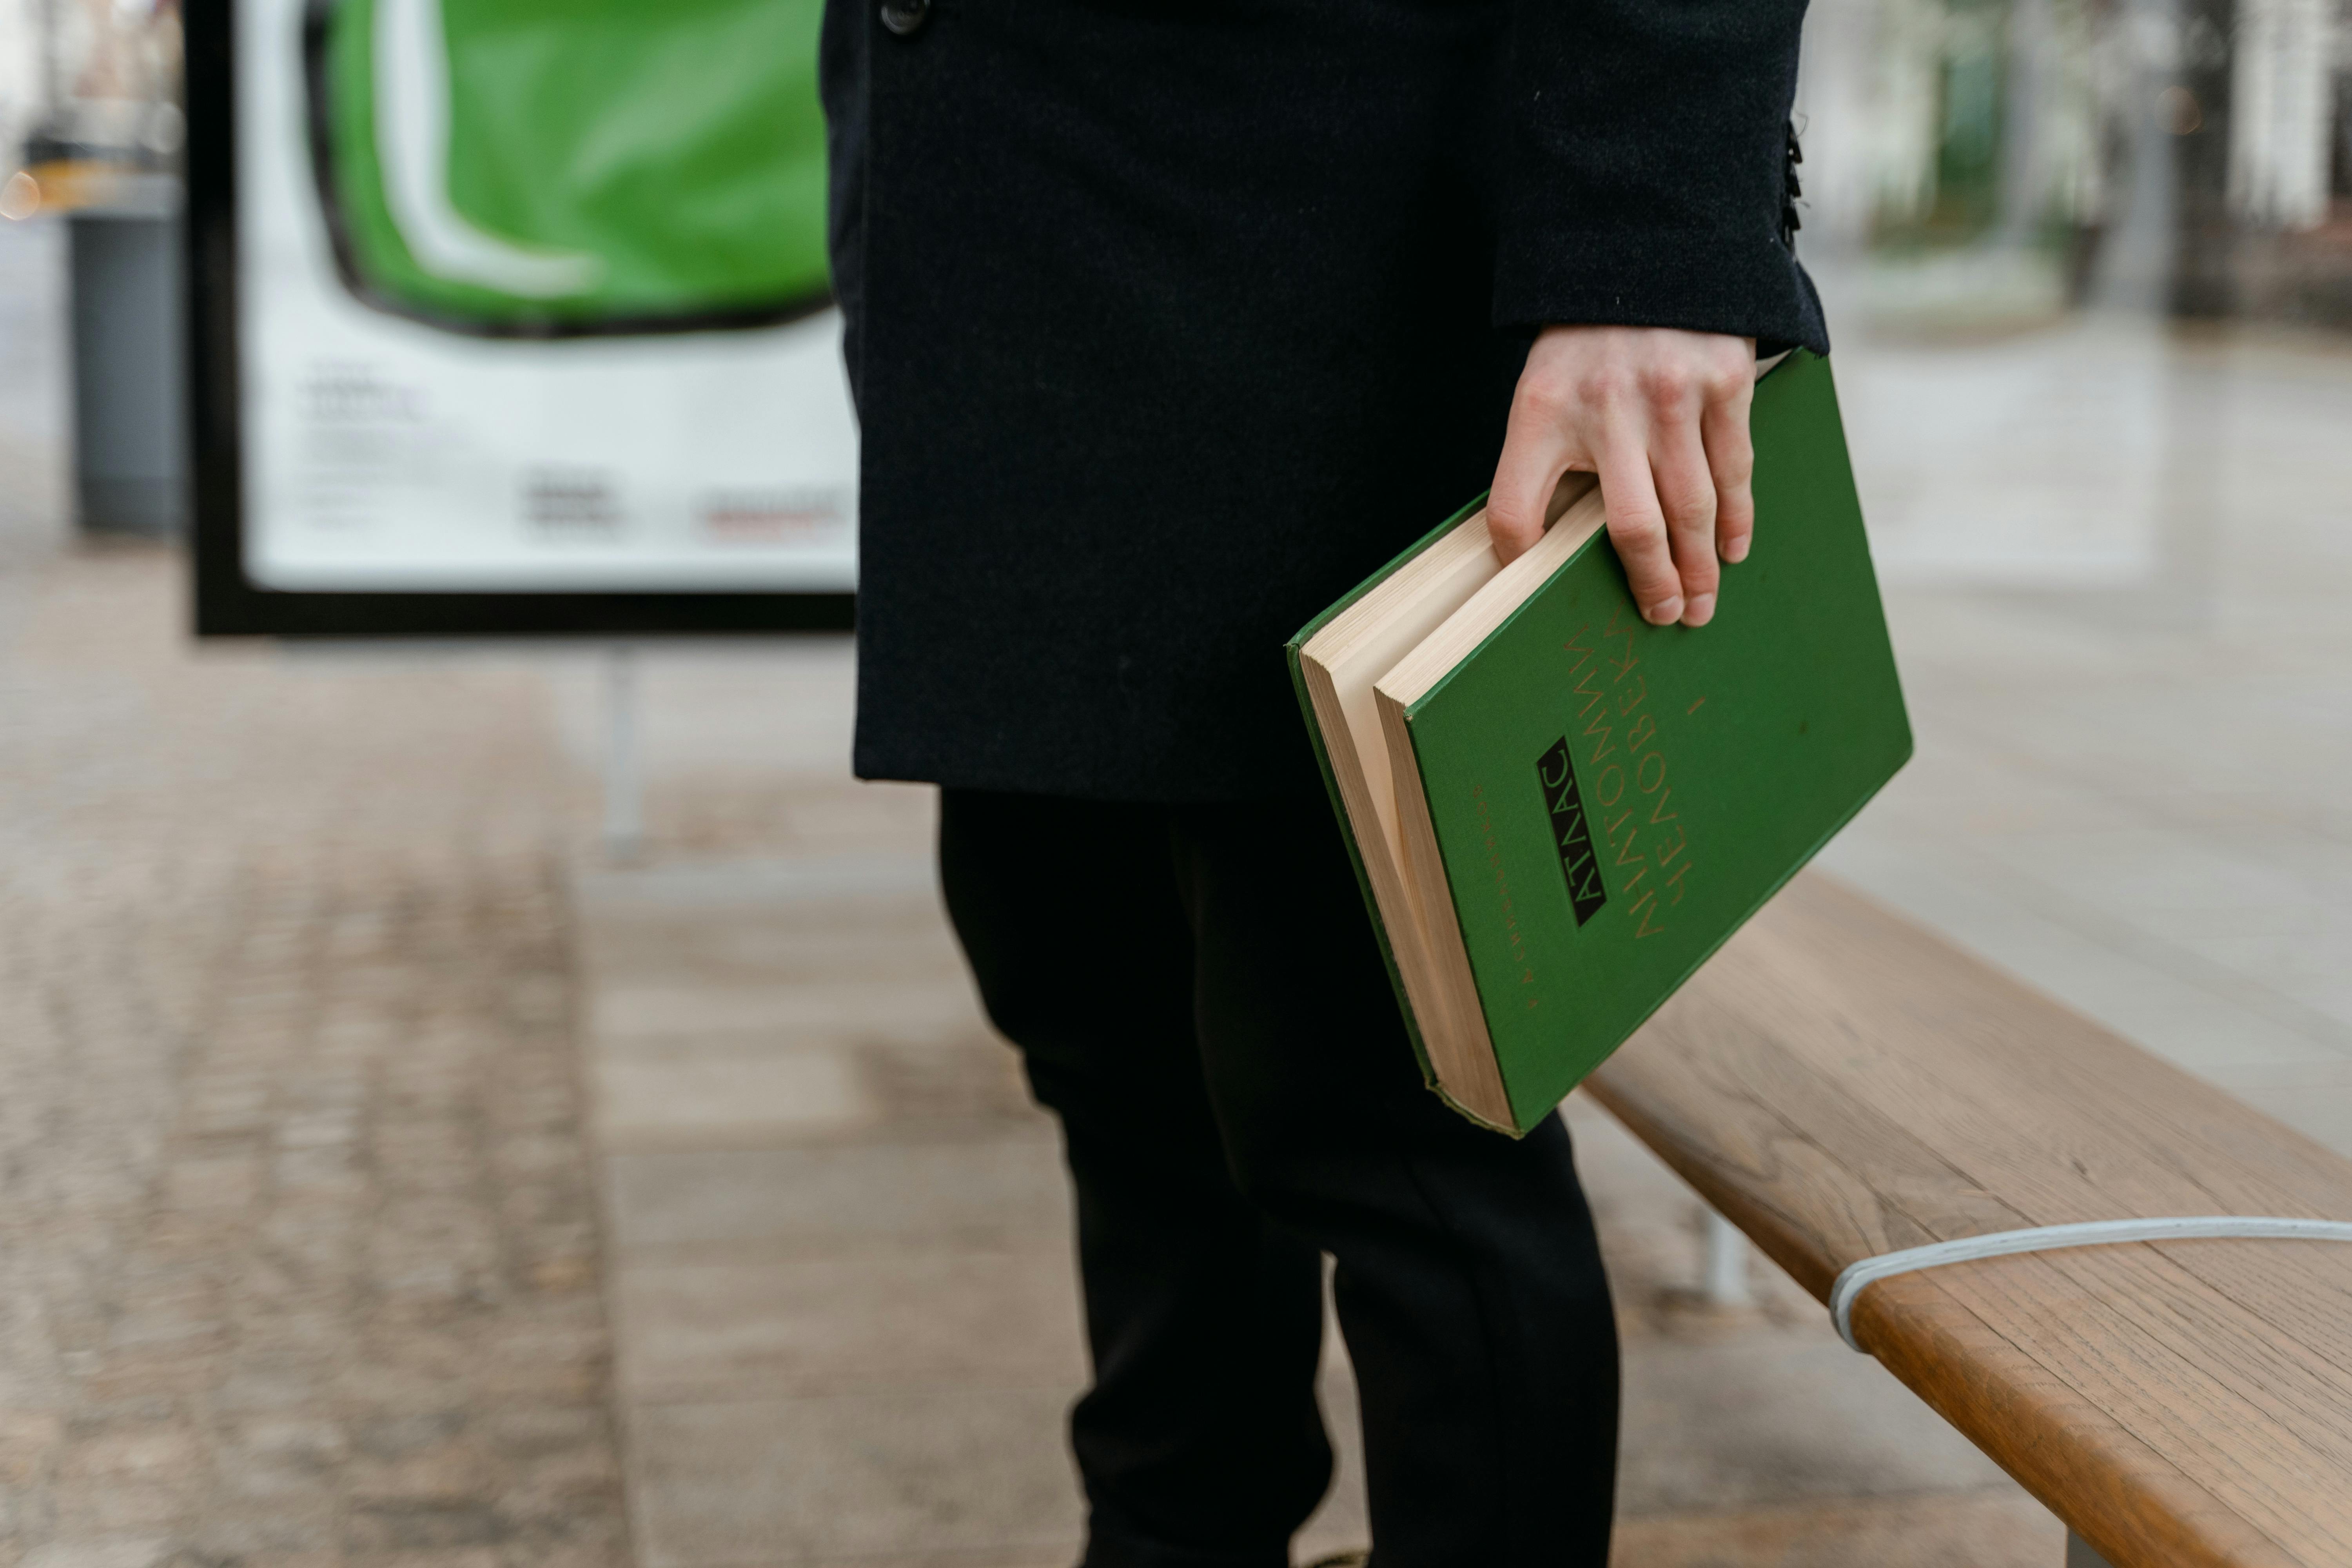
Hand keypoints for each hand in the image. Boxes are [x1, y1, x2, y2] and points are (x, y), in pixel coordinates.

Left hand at [1488, 325, 1756, 626]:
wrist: (1646, 249)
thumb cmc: (1586, 340)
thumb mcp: (1543, 388)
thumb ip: (1546, 456)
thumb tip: (1553, 544)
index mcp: (1541, 411)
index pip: (1515, 510)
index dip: (1518, 558)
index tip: (1532, 589)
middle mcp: (1606, 408)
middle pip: (1630, 528)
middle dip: (1652, 585)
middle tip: (1665, 618)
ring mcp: (1671, 396)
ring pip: (1690, 509)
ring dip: (1699, 568)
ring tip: (1700, 605)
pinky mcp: (1723, 383)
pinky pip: (1733, 470)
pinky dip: (1735, 519)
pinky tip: (1731, 549)